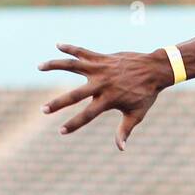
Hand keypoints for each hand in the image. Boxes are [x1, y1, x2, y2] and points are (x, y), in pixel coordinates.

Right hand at [39, 43, 170, 149]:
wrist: (155, 69)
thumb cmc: (146, 94)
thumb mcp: (136, 114)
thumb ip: (125, 130)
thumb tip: (121, 149)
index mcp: (108, 100)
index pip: (87, 115)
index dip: (74, 124)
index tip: (61, 131)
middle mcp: (102, 84)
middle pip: (75, 95)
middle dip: (58, 103)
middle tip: (43, 110)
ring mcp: (100, 69)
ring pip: (72, 65)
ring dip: (55, 65)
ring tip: (39, 67)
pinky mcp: (102, 58)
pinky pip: (83, 51)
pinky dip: (70, 48)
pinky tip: (58, 45)